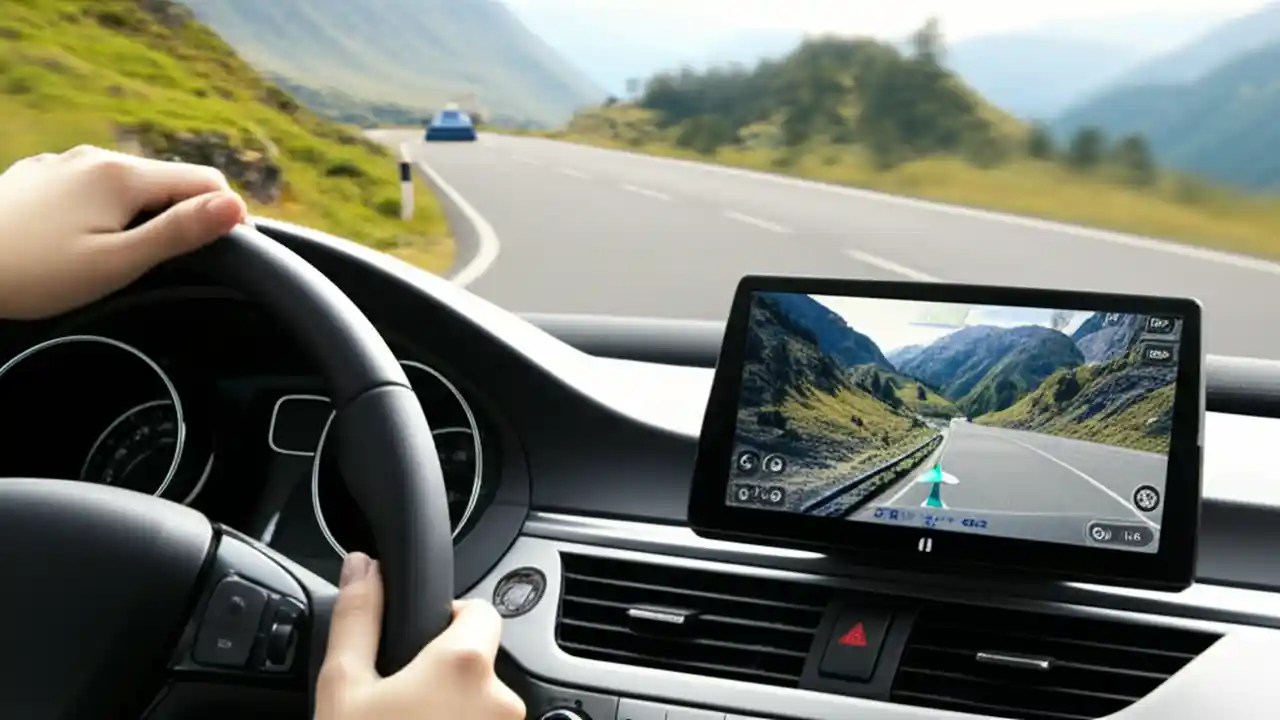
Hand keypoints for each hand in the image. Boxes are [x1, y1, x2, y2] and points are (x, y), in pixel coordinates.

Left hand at [0, 145, 246, 319]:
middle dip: (183, 217)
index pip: (208, 182)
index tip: (225, 256)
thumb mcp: (117, 262)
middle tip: (170, 268)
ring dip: (144, 215)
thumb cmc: (34, 273)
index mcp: (122, 175)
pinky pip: (93, 188)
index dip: (227, 218)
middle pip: (169, 181)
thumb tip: (237, 207)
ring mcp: (64, 164)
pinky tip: (82, 244)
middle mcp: (96, 158)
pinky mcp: (39, 177)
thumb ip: (179, 232)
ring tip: (123, 260)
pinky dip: (105, 212)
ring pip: (130, 184)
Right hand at [317, 553, 525, 719]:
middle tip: (400, 698)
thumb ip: (358, 619)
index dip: (447, 619)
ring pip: (482, 702)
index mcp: (465, 665)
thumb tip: (361, 566)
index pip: (480, 610)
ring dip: (453, 707)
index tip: (416, 645)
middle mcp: (501, 699)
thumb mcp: (344, 687)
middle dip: (445, 671)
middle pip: (479, 660)